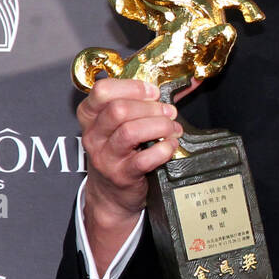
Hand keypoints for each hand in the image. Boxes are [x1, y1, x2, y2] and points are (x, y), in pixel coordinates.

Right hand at [78, 77, 186, 273]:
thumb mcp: (120, 125)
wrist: (111, 194)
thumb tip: (187, 83)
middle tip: (168, 112)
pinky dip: (163, 149)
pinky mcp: (121, 175)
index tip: (153, 92)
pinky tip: (170, 146)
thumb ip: (143, 103)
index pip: (102, 91)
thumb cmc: (120, 152)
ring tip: (172, 128)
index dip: (132, 87)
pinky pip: (144, 159)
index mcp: (90, 116)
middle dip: (150, 108)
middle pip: (118, 110)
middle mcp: (93, 135)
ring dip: (158, 126)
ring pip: (130, 132)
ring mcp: (105, 156)